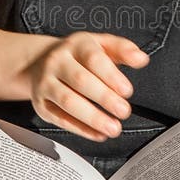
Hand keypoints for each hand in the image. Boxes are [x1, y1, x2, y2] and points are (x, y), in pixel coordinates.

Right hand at [28, 32, 149, 140]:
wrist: (38, 62)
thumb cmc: (78, 56)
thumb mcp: (101, 45)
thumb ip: (123, 50)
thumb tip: (141, 59)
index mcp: (76, 45)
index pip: (93, 59)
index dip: (111, 76)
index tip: (127, 91)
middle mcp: (57, 62)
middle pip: (80, 80)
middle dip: (104, 98)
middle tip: (124, 111)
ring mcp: (46, 83)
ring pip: (68, 102)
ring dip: (92, 118)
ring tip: (113, 128)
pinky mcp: (41, 105)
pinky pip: (60, 119)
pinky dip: (81, 129)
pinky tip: (99, 134)